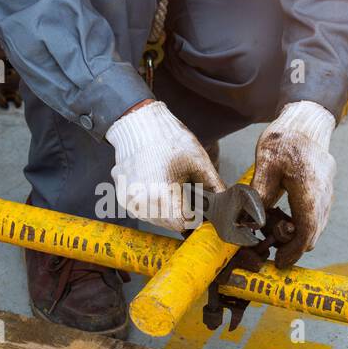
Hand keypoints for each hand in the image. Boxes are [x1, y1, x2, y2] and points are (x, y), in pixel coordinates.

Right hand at [106, 100, 223, 231]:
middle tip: (183, 189)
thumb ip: (214, 188)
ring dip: (166, 209)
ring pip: (155, 219)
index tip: (197, 204)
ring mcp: (130, 201)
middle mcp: (142, 202)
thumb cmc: (169, 139)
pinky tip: (155, 183)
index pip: (183, 224)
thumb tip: (225, 206)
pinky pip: (142, 210)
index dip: (194, 216)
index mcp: (162, 196)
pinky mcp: (122, 197)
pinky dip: (152, 203)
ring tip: (168, 184)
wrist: (140, 124)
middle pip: (169, 224)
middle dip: (180, 211)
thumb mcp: (199, 162)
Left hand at [252, 101, 336, 267]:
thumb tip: (251, 222)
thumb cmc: (285, 139)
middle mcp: (324, 196)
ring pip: (316, 227)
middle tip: (270, 247)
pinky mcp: (325, 192)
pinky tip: (283, 218)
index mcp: (309, 190)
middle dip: (292, 246)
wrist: (306, 121)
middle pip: (313, 235)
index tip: (278, 261)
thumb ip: (260, 194)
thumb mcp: (266, 164)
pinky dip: (302, 224)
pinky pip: (317, 217)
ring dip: (297, 235)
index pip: (306, 232)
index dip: (292, 251)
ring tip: (273, 231)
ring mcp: (327, 194)